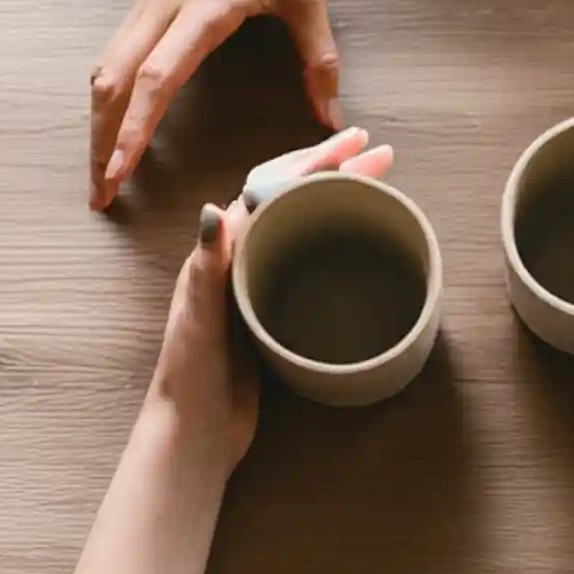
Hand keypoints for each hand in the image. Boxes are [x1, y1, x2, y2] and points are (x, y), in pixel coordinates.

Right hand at [90, 0, 338, 209]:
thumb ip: (319, 58)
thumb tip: (330, 118)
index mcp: (205, 8)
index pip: (157, 77)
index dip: (135, 129)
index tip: (122, 173)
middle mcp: (165, 6)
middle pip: (113, 82)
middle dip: (102, 142)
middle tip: (101, 195)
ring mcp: (148, 1)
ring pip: (104, 68)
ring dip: (97, 123)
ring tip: (102, 173)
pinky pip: (112, 54)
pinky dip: (106, 97)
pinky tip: (111, 126)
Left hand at [145, 129, 392, 467]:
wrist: (194, 430)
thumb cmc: (191, 374)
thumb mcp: (199, 317)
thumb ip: (209, 265)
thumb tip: (216, 208)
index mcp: (220, 250)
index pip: (271, 186)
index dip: (313, 161)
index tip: (355, 143)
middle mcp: (238, 257)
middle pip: (292, 198)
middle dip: (335, 171)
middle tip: (382, 155)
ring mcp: (256, 282)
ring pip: (302, 225)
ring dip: (336, 199)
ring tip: (376, 185)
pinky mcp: (272, 311)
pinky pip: (306, 260)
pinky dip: (333, 241)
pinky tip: (357, 245)